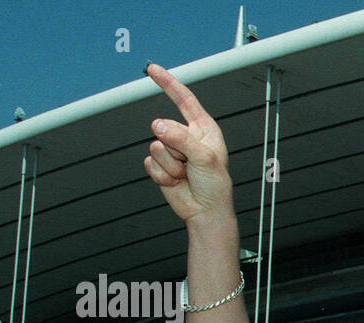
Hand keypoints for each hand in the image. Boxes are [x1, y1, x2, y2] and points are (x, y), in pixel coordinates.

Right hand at [143, 64, 234, 224]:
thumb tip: (158, 126)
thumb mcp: (205, 158)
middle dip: (175, 148)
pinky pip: (150, 162)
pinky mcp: (160, 165)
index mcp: (203, 128)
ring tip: (185, 174)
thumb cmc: (214, 185)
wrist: (205, 211)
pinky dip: (162, 175)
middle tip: (189, 163)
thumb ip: (181, 139)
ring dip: (171, 165)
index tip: (152, 69)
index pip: (184, 99)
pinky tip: (176, 181)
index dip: (168, 83)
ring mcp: (171, 150)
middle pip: (163, 126)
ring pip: (155, 146)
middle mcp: (185, 136)